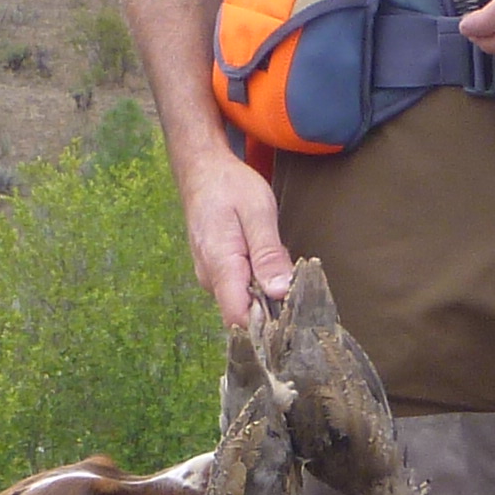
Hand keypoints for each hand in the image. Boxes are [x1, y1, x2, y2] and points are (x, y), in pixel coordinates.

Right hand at [173, 137, 295, 327]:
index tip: (293, 310)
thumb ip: (268, 254)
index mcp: (219, 266)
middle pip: (244, 313)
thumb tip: (279, 292)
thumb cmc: (230, 186)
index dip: (267, 323)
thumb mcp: (258, 212)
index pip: (240, 318)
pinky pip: (239, 288)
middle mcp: (209, 279)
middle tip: (290, 272)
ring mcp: (209, 277)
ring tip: (276, 257)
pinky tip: (265, 256)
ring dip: (266, 288)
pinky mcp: (214, 273)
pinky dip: (257, 279)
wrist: (202, 170)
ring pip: (243, 301)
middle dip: (272, 302)